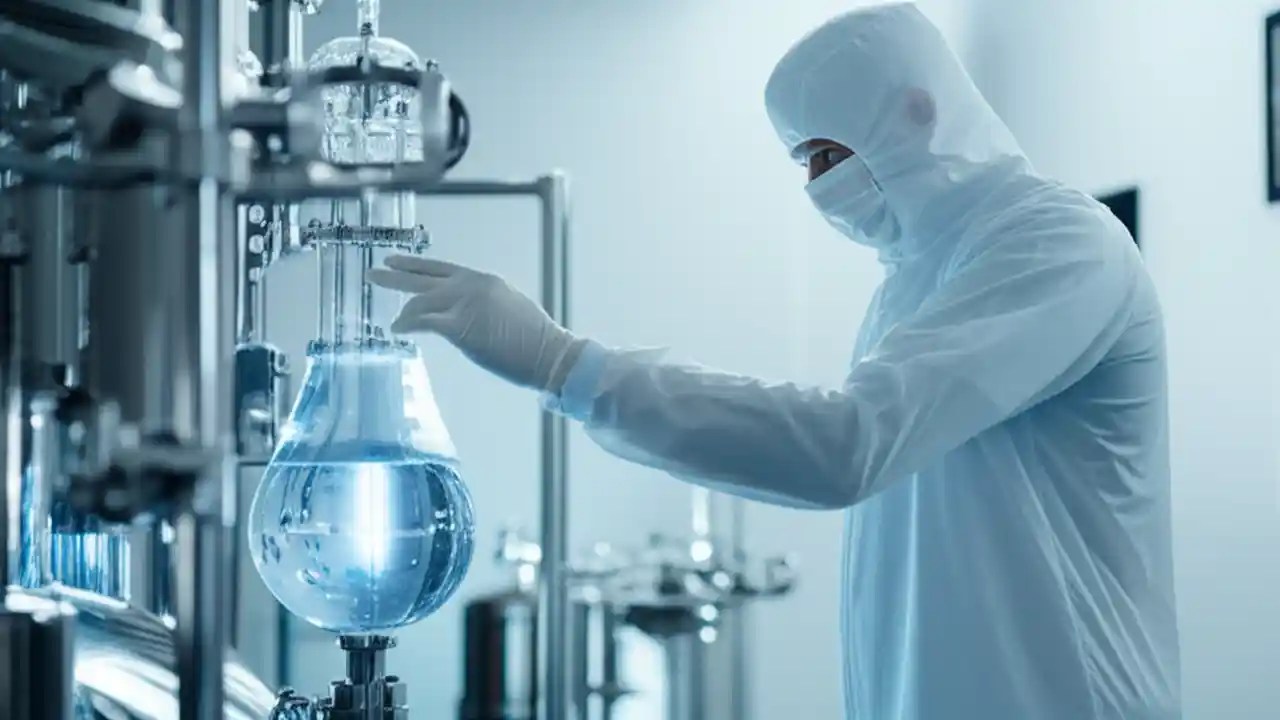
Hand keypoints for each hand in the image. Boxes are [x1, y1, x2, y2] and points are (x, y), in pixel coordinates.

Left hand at [366, 255, 582, 391]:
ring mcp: (464, 305)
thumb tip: (467, 311)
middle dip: (396, 274)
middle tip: (373, 272)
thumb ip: (484, 303)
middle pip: (424, 276)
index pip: (441, 268)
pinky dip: (407, 324)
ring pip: (420, 299)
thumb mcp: (508, 306)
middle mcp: (470, 286)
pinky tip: (396, 329)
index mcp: (482, 280)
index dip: (415, 263)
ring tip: (389, 319)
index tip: (395, 260)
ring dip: (401, 310)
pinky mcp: (459, 327)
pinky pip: (423, 322)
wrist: (549, 352)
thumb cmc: (534, 338)